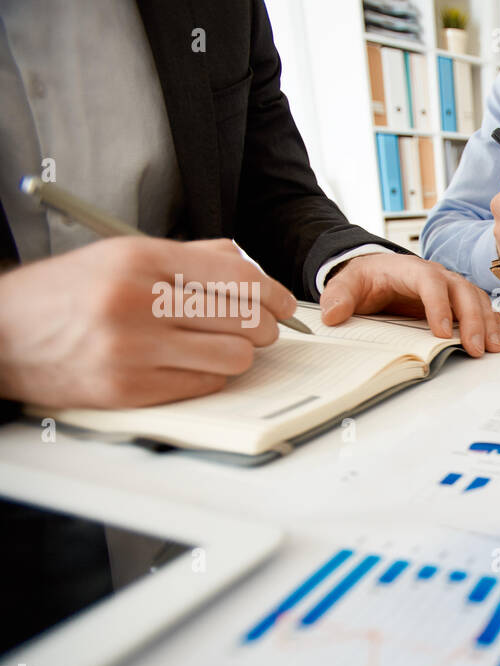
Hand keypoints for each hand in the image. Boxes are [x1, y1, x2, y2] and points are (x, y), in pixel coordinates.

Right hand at [0, 237, 292, 407]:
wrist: (1, 332)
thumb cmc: (65, 294)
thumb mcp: (119, 255)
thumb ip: (188, 256)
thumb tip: (247, 266)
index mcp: (140, 259)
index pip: (238, 275)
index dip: (274, 292)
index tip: (284, 303)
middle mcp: (138, 301)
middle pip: (246, 318)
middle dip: (264, 325)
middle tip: (260, 328)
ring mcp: (133, 348)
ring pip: (235, 357)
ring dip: (239, 354)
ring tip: (223, 346)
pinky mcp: (129, 389)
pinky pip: (205, 385)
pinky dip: (210, 376)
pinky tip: (193, 365)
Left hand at [319, 252, 499, 356]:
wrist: (376, 273)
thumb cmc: (366, 278)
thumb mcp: (346, 283)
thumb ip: (338, 296)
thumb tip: (332, 314)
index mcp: (410, 269)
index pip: (430, 282)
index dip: (438, 305)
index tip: (441, 332)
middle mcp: (437, 275)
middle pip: (462, 291)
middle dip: (472, 320)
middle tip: (475, 348)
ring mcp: (451, 287)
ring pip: (477, 299)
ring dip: (487, 323)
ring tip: (492, 348)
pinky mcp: (458, 301)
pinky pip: (481, 307)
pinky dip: (492, 322)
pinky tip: (498, 339)